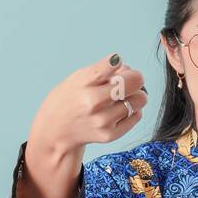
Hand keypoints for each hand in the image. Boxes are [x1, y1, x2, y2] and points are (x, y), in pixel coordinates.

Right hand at [29, 51, 148, 157]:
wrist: (57, 130)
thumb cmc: (72, 97)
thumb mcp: (79, 77)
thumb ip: (105, 69)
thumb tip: (130, 70)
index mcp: (84, 84)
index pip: (110, 66)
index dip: (117, 62)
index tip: (116, 63)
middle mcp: (93, 103)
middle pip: (135, 82)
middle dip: (134, 79)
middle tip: (126, 82)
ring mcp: (103, 121)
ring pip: (140, 99)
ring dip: (135, 95)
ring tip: (121, 98)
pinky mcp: (110, 135)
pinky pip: (137, 115)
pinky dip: (133, 110)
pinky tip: (119, 110)